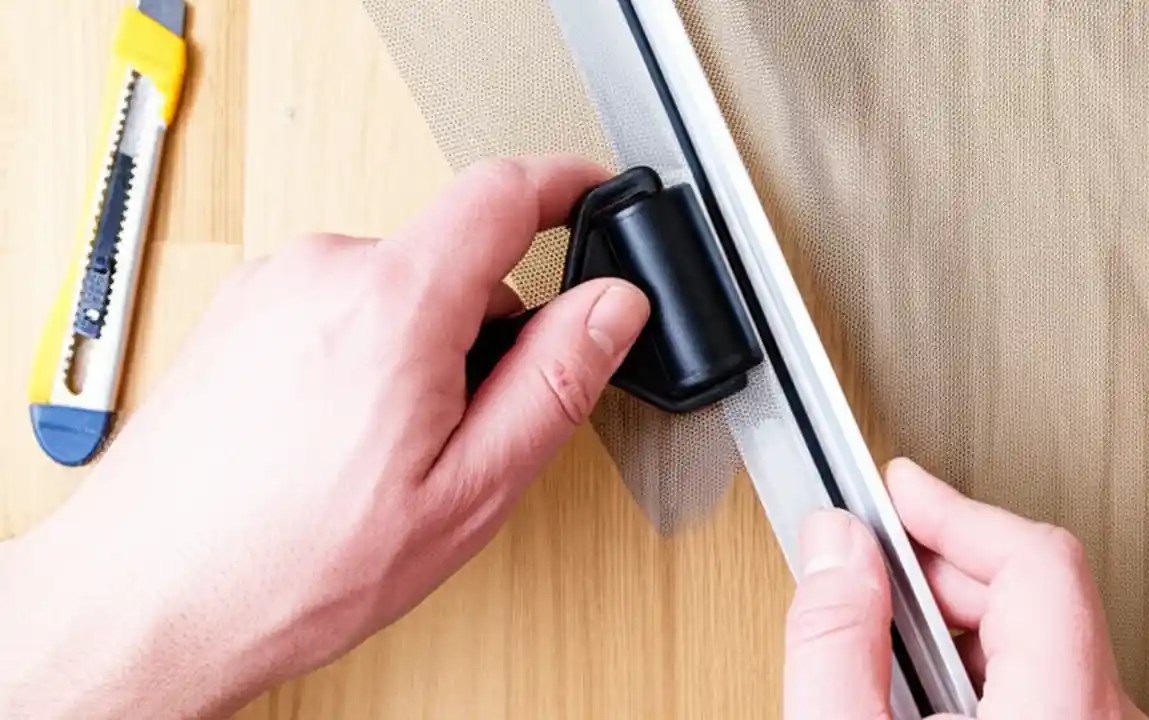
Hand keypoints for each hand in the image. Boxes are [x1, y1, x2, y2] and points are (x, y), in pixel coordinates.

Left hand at [0, 156, 649, 718]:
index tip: (596, 192)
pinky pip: (338, 303)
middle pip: (452, 257)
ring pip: (396, 287)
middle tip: (471, 425)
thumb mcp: (468, 487)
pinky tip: (340, 434)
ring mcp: (272, 287)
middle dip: (487, 327)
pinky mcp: (240, 311)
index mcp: (394, 303)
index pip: (503, 191)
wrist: (151, 596)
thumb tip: (613, 308)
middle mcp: (324, 270)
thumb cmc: (294, 561)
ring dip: (422, 346)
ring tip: (389, 448)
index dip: (567, 184)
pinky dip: (366, 351)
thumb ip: (555, 381)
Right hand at [783, 458, 1146, 718]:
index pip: (1036, 559)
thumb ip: (837, 641)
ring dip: (954, 622)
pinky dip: (980, 667)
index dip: (955, 510)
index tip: (898, 490)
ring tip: (885, 646)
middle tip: (868, 566)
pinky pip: (1049, 678)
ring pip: (1039, 637)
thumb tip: (836, 544)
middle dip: (938, 569)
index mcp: (1063, 711)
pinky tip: (923, 692)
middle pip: (1035, 591)